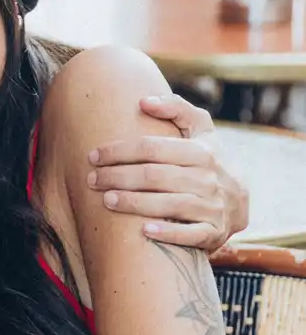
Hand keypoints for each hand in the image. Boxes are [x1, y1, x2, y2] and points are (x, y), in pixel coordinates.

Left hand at [86, 93, 247, 250]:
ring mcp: (214, 206)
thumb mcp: (201, 131)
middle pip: (154, 175)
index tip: (93, 156)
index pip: (152, 147)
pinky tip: (144, 231)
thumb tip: (143, 101)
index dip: (119, 151)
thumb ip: (177, 109)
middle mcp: (210, 177)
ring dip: (134, 202)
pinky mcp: (215, 232)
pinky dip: (168, 232)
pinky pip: (190, 233)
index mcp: (203, 150)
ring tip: (106, 200)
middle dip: (118, 176)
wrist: (241, 202)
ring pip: (168, 203)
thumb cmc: (208, 161)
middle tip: (92, 179)